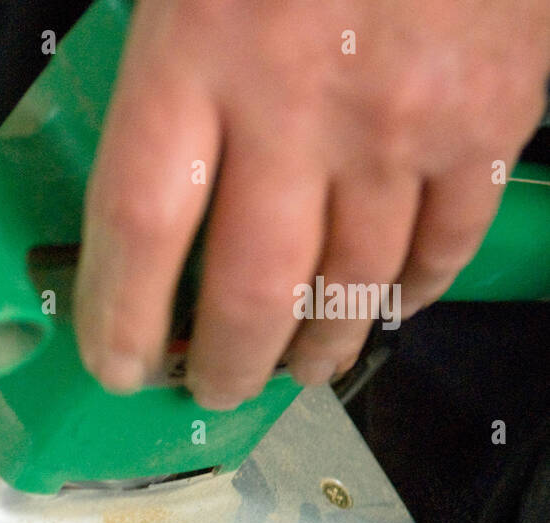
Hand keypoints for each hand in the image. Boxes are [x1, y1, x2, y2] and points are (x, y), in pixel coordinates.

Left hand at [75, 0, 549, 408]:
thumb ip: (162, 82)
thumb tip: (137, 202)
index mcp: (197, 52)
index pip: (138, 230)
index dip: (119, 318)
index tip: (115, 364)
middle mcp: (299, 102)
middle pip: (251, 290)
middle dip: (224, 363)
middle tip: (208, 386)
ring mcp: (404, 119)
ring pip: (353, 289)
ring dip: (314, 347)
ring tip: (290, 370)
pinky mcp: (491, 116)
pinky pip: (446, 244)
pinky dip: (412, 293)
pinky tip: (386, 308)